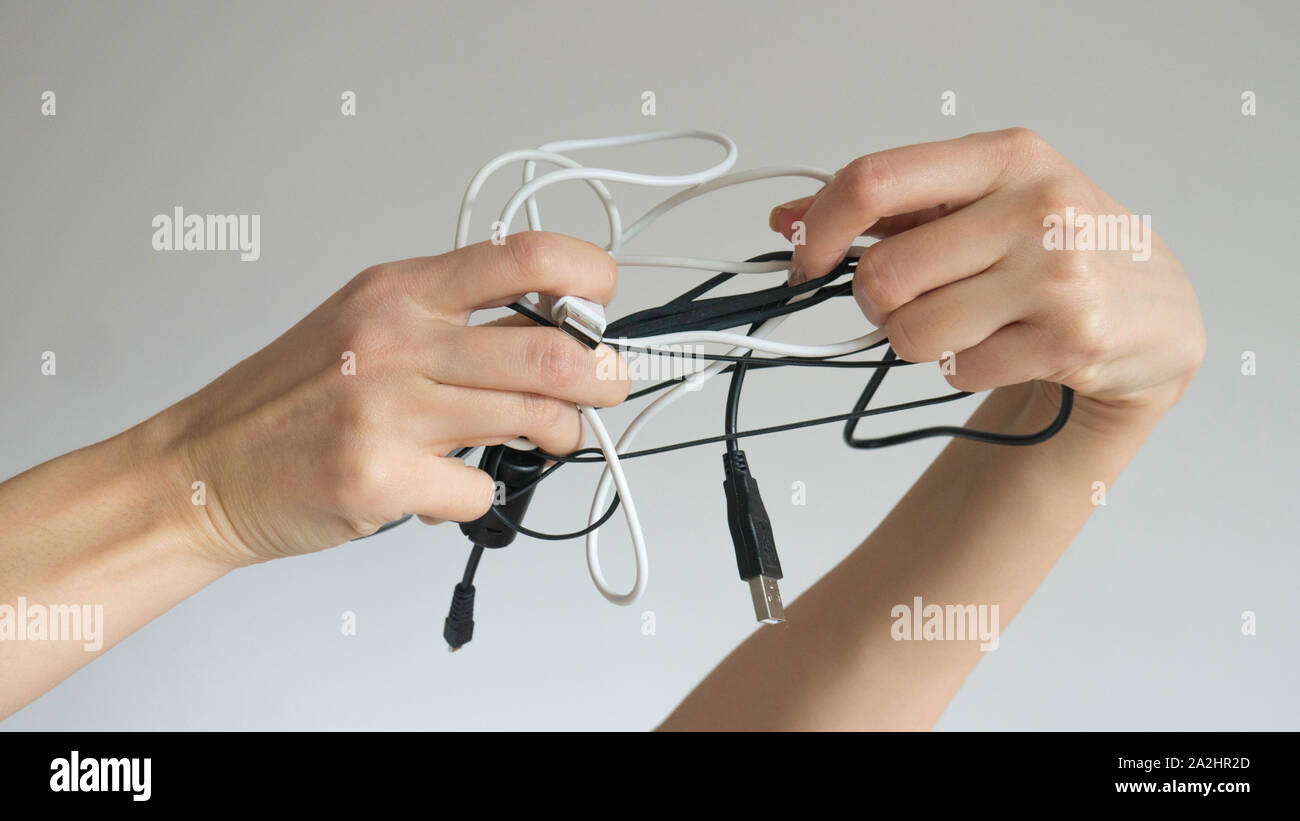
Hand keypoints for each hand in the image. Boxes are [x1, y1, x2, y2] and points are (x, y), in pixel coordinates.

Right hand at [157, 232, 627, 566]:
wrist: (204, 466)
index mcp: (399, 290)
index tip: (603, 303)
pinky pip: (481, 489)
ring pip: (533, 420)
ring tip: (546, 439)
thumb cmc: (292, 395)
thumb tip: (558, 331)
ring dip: (559, 436)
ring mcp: (386, 409)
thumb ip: (454, 322)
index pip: (523, 255)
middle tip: (608, 389)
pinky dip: (482, 495)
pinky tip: (448, 483)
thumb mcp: (367, 324)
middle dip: (604, 378)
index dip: (587, 275)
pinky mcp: (380, 477)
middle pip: (550, 351)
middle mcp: (395, 340)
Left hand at [769, 128, 1204, 422]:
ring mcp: (1057, 276)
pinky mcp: (1070, 341)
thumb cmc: (1054, 249)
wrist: (1156, 310)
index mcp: (1007, 157)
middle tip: (910, 301)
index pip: (874, 180)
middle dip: (876, 303)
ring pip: (911, 333)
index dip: (819, 227)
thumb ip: (888, 206)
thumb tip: (785, 218)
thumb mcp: (981, 203)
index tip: (804, 260)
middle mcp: (1037, 208)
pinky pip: (958, 369)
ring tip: (966, 322)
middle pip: (882, 275)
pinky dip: (963, 367)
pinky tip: (1006, 344)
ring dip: (918, 341)